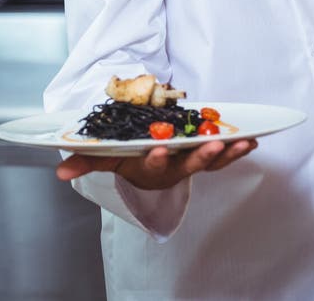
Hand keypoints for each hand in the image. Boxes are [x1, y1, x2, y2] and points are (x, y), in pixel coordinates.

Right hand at [56, 138, 257, 190]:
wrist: (148, 165)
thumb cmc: (127, 156)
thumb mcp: (107, 158)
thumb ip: (87, 161)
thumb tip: (60, 172)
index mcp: (148, 165)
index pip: (152, 163)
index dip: (157, 158)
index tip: (160, 149)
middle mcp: (173, 167)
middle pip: (189, 164)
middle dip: (201, 155)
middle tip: (213, 144)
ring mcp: (192, 163)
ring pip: (212, 162)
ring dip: (228, 154)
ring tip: (242, 143)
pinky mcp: (207, 157)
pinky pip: (225, 157)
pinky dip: (239, 150)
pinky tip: (253, 140)